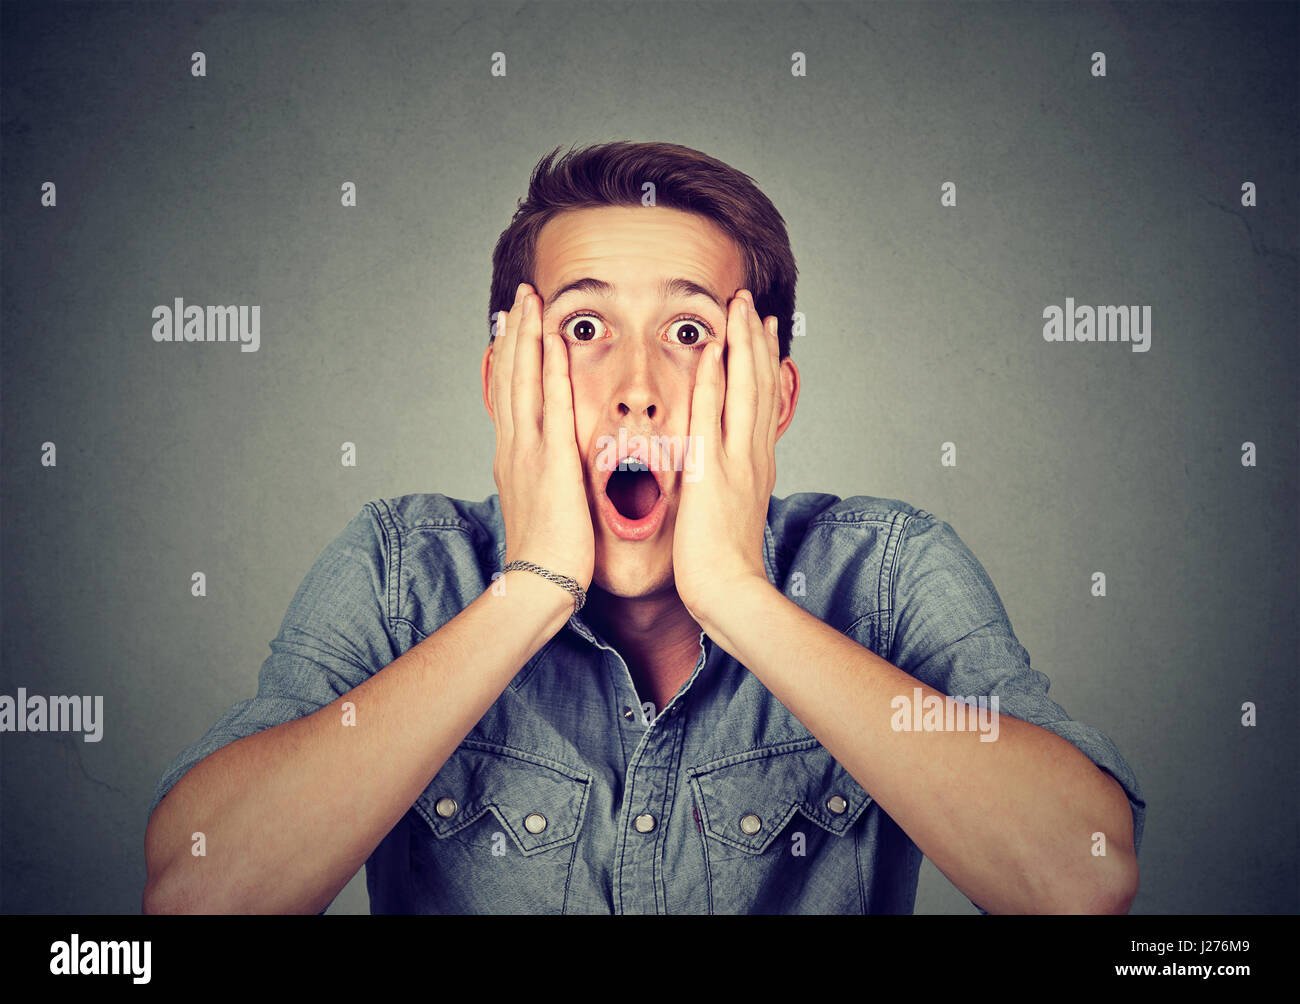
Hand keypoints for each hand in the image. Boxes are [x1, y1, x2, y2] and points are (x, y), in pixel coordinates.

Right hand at [488, 282, 594, 590]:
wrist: (538, 584)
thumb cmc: (546, 557)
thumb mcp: (540, 509)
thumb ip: (543, 483)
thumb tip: (548, 476)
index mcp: (514, 458)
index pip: (510, 396)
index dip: (511, 359)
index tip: (514, 329)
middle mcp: (515, 447)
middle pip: (511, 377)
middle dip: (516, 334)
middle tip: (520, 298)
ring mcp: (528, 452)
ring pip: (524, 381)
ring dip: (528, 337)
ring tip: (531, 301)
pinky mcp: (550, 461)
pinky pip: (550, 405)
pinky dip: (550, 370)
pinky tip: (554, 340)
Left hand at [672, 289, 779, 624]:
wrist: (730, 593)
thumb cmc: (727, 566)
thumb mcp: (736, 515)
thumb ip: (733, 487)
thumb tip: (730, 476)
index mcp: (756, 465)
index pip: (763, 402)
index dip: (764, 363)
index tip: (762, 332)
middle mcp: (752, 456)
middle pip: (760, 386)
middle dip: (755, 341)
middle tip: (753, 304)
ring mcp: (734, 461)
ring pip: (743, 390)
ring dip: (740, 346)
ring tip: (738, 309)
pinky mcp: (710, 471)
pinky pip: (711, 417)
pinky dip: (713, 382)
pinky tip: (712, 351)